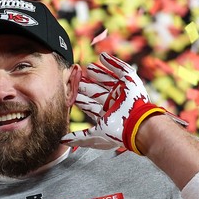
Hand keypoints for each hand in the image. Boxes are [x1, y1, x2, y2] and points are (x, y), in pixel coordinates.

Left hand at [61, 53, 181, 153]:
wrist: (136, 124)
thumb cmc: (116, 131)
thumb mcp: (94, 137)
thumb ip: (78, 137)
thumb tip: (61, 141)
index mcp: (105, 114)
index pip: (90, 104)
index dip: (80, 98)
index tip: (71, 93)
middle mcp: (113, 103)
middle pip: (96, 91)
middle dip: (85, 85)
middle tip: (75, 77)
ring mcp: (122, 92)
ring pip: (106, 79)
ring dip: (97, 73)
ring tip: (87, 67)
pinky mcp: (130, 81)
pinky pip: (120, 69)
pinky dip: (111, 63)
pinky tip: (102, 57)